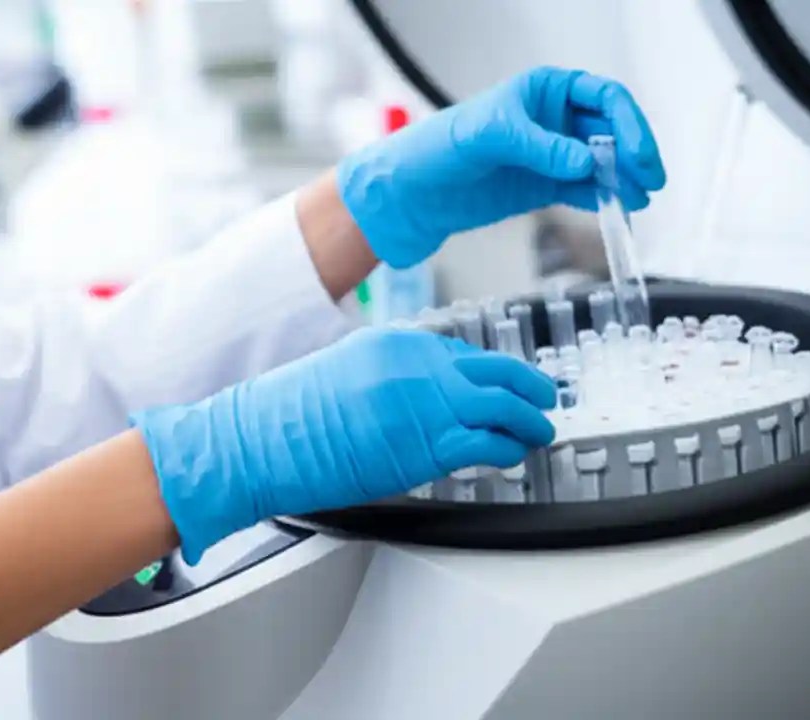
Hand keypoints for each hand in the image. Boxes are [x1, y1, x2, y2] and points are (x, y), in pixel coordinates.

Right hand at [132, 328, 556, 562]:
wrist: (265, 439)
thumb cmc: (294, 414)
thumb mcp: (350, 371)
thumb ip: (393, 375)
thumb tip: (424, 395)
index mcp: (400, 342)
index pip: (466, 352)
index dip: (496, 372)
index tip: (509, 383)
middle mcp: (420, 366)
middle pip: (498, 370)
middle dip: (531, 387)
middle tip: (544, 400)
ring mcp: (426, 403)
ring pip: (504, 405)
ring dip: (530, 421)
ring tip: (540, 431)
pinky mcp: (427, 445)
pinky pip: (489, 443)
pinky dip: (511, 448)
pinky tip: (515, 454)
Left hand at [338, 66, 665, 268]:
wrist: (408, 194)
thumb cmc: (437, 148)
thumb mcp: (490, 138)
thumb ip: (540, 148)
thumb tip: (587, 161)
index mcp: (543, 90)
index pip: (602, 96)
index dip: (627, 121)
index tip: (636, 151)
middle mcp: (552, 118)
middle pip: (610, 130)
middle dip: (633, 152)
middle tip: (651, 179)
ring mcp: (550, 153)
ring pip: (601, 162)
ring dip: (623, 179)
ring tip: (640, 199)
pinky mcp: (542, 186)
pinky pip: (583, 188)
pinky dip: (602, 197)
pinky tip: (618, 207)